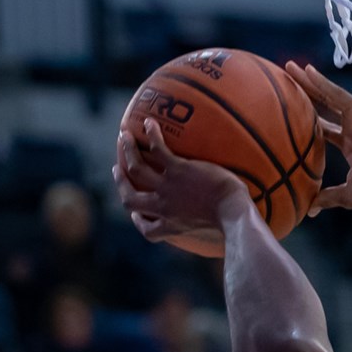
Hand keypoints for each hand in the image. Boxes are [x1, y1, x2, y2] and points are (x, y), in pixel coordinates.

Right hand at [113, 118, 251, 243]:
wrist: (234, 212)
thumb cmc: (233, 221)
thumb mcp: (214, 228)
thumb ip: (207, 223)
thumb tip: (222, 219)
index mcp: (172, 226)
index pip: (148, 229)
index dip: (138, 220)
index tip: (137, 214)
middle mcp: (163, 208)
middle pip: (130, 198)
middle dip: (120, 183)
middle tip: (118, 169)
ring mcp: (168, 188)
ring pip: (136, 168)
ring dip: (128, 151)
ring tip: (124, 136)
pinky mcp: (178, 170)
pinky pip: (158, 149)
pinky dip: (152, 135)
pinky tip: (151, 122)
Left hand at [286, 62, 351, 212]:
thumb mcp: (347, 194)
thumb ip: (327, 197)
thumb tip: (309, 211)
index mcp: (347, 142)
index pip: (321, 127)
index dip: (305, 118)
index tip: (286, 112)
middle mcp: (350, 126)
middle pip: (321, 105)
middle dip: (302, 93)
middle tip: (282, 80)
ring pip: (326, 94)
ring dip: (307, 81)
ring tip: (288, 67)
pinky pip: (336, 94)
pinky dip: (321, 82)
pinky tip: (306, 71)